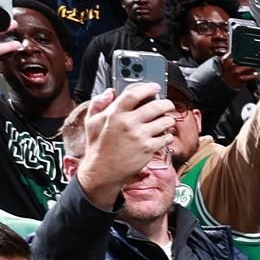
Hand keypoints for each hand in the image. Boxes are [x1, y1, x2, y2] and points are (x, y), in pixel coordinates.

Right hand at [73, 84, 175, 205]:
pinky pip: (166, 137)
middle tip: (167, 105)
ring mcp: (139, 136)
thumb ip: (98, 104)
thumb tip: (110, 92)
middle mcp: (128, 123)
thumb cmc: (98, 147)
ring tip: (166, 121)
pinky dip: (168, 136)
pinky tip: (163, 136)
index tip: (155, 87)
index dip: (147, 88)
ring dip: (168, 120)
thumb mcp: (91, 122)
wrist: (102, 172)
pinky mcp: (148, 149)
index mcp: (114, 114)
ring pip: (165, 121)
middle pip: (156, 106)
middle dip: (166, 104)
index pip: (133, 94)